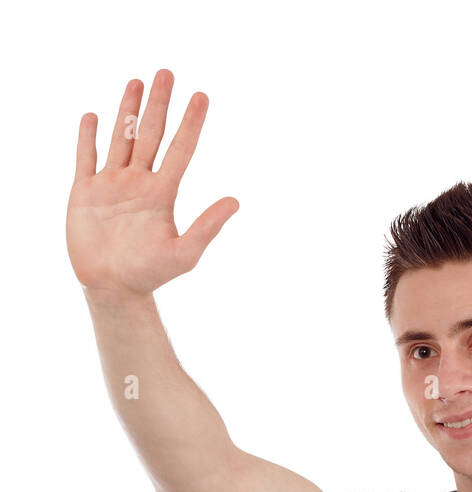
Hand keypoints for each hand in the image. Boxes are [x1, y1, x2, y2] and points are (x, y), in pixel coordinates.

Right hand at [66, 69, 238, 293]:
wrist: (113, 289)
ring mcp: (111, 184)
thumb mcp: (184, 253)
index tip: (201, 96)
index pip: (180, 149)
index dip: (191, 123)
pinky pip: (86, 157)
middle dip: (159, 104)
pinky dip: (88, 137)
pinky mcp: (85, 191)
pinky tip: (93, 116)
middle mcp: (138, 182)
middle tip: (167, 73)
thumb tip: (236, 201)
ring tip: (137, 82)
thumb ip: (208, 226)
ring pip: (121, 137)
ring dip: (127, 110)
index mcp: (162, 193)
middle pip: (150, 134)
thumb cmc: (150, 274)